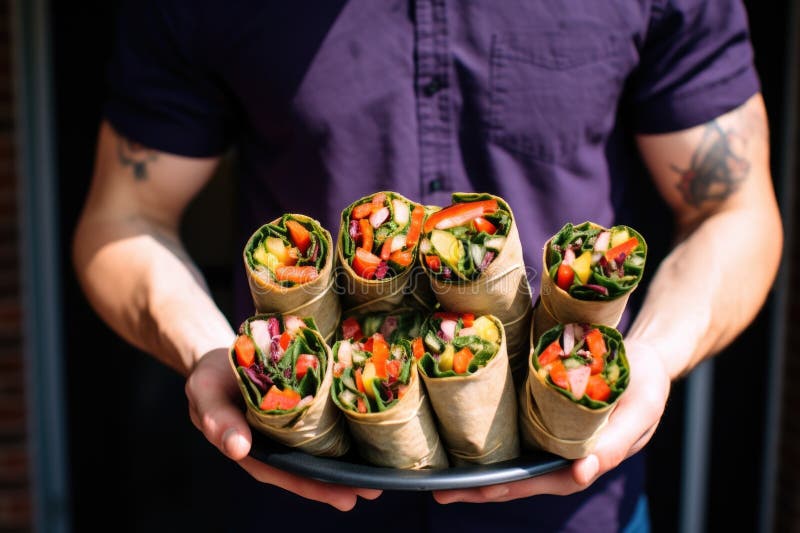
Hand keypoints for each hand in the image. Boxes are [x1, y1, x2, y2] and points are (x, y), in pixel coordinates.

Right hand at [185, 347, 381, 509]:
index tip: (345, 497)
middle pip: (311, 467)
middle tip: (374, 492)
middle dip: (342, 480)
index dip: (316, 487)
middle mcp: (277, 443)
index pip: (288, 474)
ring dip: (350, 459)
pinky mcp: (304, 405)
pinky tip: (370, 430)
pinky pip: (326, 420)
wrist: (220, 354)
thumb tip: (237, 448)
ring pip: (323, 448)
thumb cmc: (211, 378)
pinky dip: (346, 426)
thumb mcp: (206, 394)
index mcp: (255, 449)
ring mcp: (292, 427)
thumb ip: (217, 420)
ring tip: (382, 474)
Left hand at [433, 339, 670, 502]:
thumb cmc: (645, 384)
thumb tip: (581, 475)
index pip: (540, 482)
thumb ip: (614, 445)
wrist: (642, 353)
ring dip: (475, 467)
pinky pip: (510, 431)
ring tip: (438, 474)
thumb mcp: (639, 412)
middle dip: (479, 487)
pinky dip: (486, 436)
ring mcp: (547, 434)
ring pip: (508, 458)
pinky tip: (456, 435)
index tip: (481, 489)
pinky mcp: (537, 411)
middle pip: (516, 477)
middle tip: (441, 491)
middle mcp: (560, 453)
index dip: (510, 487)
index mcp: (583, 460)